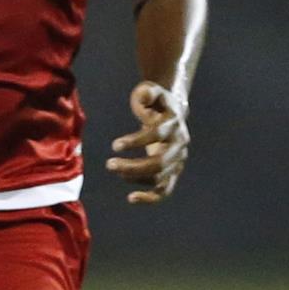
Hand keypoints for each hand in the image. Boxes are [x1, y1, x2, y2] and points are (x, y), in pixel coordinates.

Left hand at [106, 81, 189, 204]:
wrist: (173, 114)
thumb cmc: (156, 102)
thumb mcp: (151, 91)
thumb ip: (146, 92)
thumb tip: (142, 98)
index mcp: (174, 124)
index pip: (157, 135)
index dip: (136, 141)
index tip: (114, 145)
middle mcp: (179, 144)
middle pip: (159, 162)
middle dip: (133, 166)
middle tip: (109, 164)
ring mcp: (178, 160)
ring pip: (160, 177)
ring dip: (135, 177)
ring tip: (115, 169)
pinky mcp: (173, 172)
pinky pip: (165, 190)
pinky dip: (150, 197)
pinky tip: (131, 198)